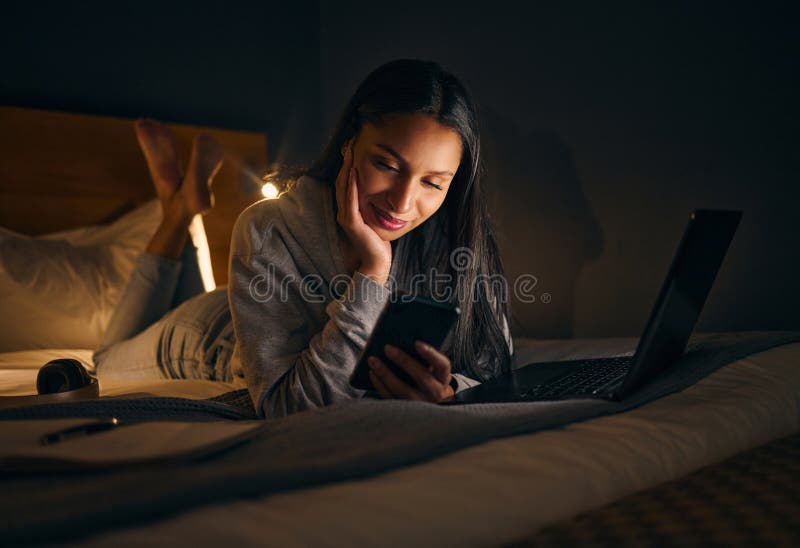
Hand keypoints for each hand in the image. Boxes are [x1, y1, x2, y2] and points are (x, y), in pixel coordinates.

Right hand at [335, 144, 391, 282]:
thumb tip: (387, 188)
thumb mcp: (377, 216)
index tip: (353, 146)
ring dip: (347, 168)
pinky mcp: (351, 223)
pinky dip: (351, 186)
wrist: (376, 262)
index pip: (346, 181)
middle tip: (349, 142)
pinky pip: (350, 201)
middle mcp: (344, 210)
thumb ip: (377, 203)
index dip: (348, 163)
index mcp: (349, 208)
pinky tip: (354, 172)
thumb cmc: (379, 240)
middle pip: (342, 180)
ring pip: (343, 187)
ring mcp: (346, 216)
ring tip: (350, 151)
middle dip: (345, 161)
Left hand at [367, 340, 454, 401]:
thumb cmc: (429, 378)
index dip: (431, 354)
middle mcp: (436, 393)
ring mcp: (421, 404)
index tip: (417, 342)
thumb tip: (403, 338)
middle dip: (403, 361)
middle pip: (421, 377)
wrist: (430, 404)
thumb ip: (424, 358)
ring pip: (403, 390)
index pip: (442, 365)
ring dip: (386, 374)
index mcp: (443, 378)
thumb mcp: (433, 369)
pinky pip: (391, 398)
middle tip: (387, 348)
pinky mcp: (406, 411)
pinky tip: (373, 373)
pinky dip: (380, 385)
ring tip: (373, 360)